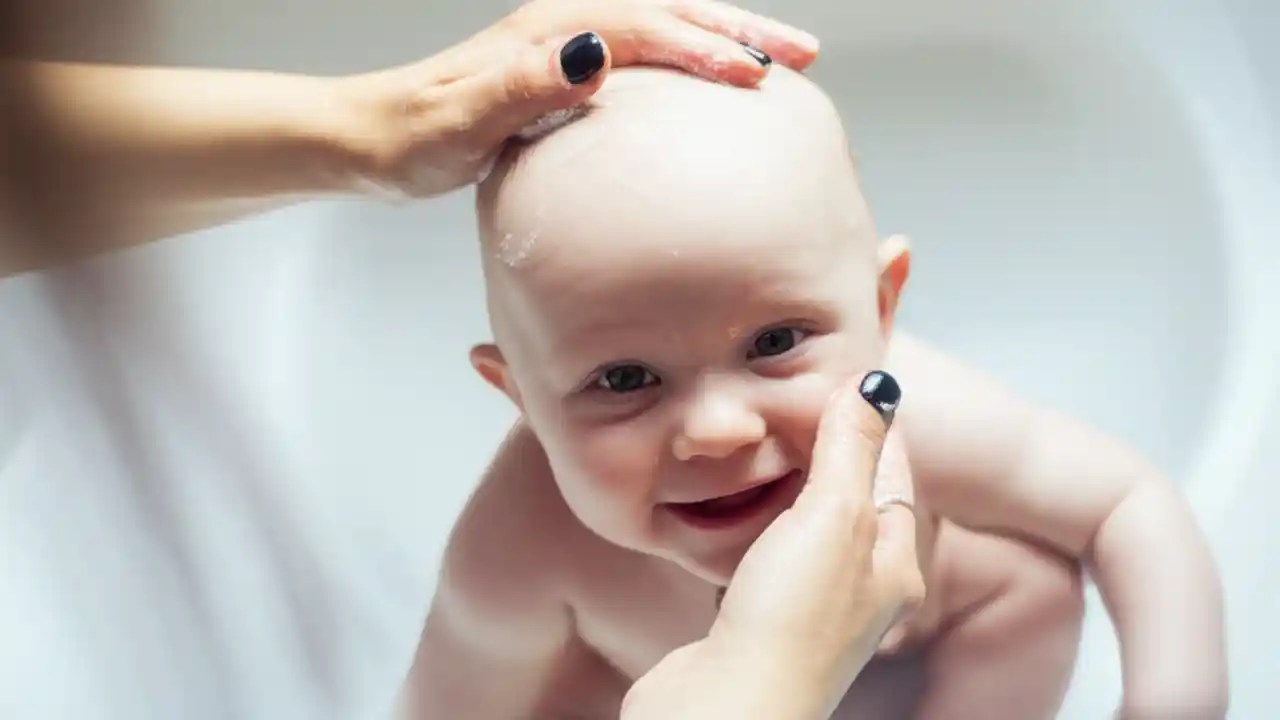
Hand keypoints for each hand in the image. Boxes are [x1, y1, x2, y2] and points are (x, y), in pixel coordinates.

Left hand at [336, 0, 819, 197]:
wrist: (367, 137)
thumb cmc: (410, 138)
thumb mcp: (458, 123)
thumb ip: (521, 88)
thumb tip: (595, 52)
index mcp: (546, 33)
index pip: (642, 27)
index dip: (701, 46)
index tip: (753, 76)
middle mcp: (561, 27)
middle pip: (668, 10)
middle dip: (738, 28)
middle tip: (803, 56)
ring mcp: (564, 45)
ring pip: (662, 26)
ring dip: (723, 35)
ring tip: (781, 63)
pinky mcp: (561, 70)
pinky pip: (644, 53)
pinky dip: (688, 59)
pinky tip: (710, 89)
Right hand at [623, 372, 924, 719]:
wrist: (725, 708)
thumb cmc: (791, 625)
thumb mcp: (835, 516)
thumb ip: (851, 449)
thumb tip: (874, 386)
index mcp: (893, 563)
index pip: (892, 470)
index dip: (870, 420)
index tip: (843, 376)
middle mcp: (856, 586)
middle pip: (849, 496)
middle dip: (825, 446)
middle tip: (793, 395)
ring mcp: (805, 603)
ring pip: (803, 523)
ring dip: (784, 481)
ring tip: (760, 436)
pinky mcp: (756, 614)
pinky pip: (763, 550)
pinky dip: (751, 519)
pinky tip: (730, 502)